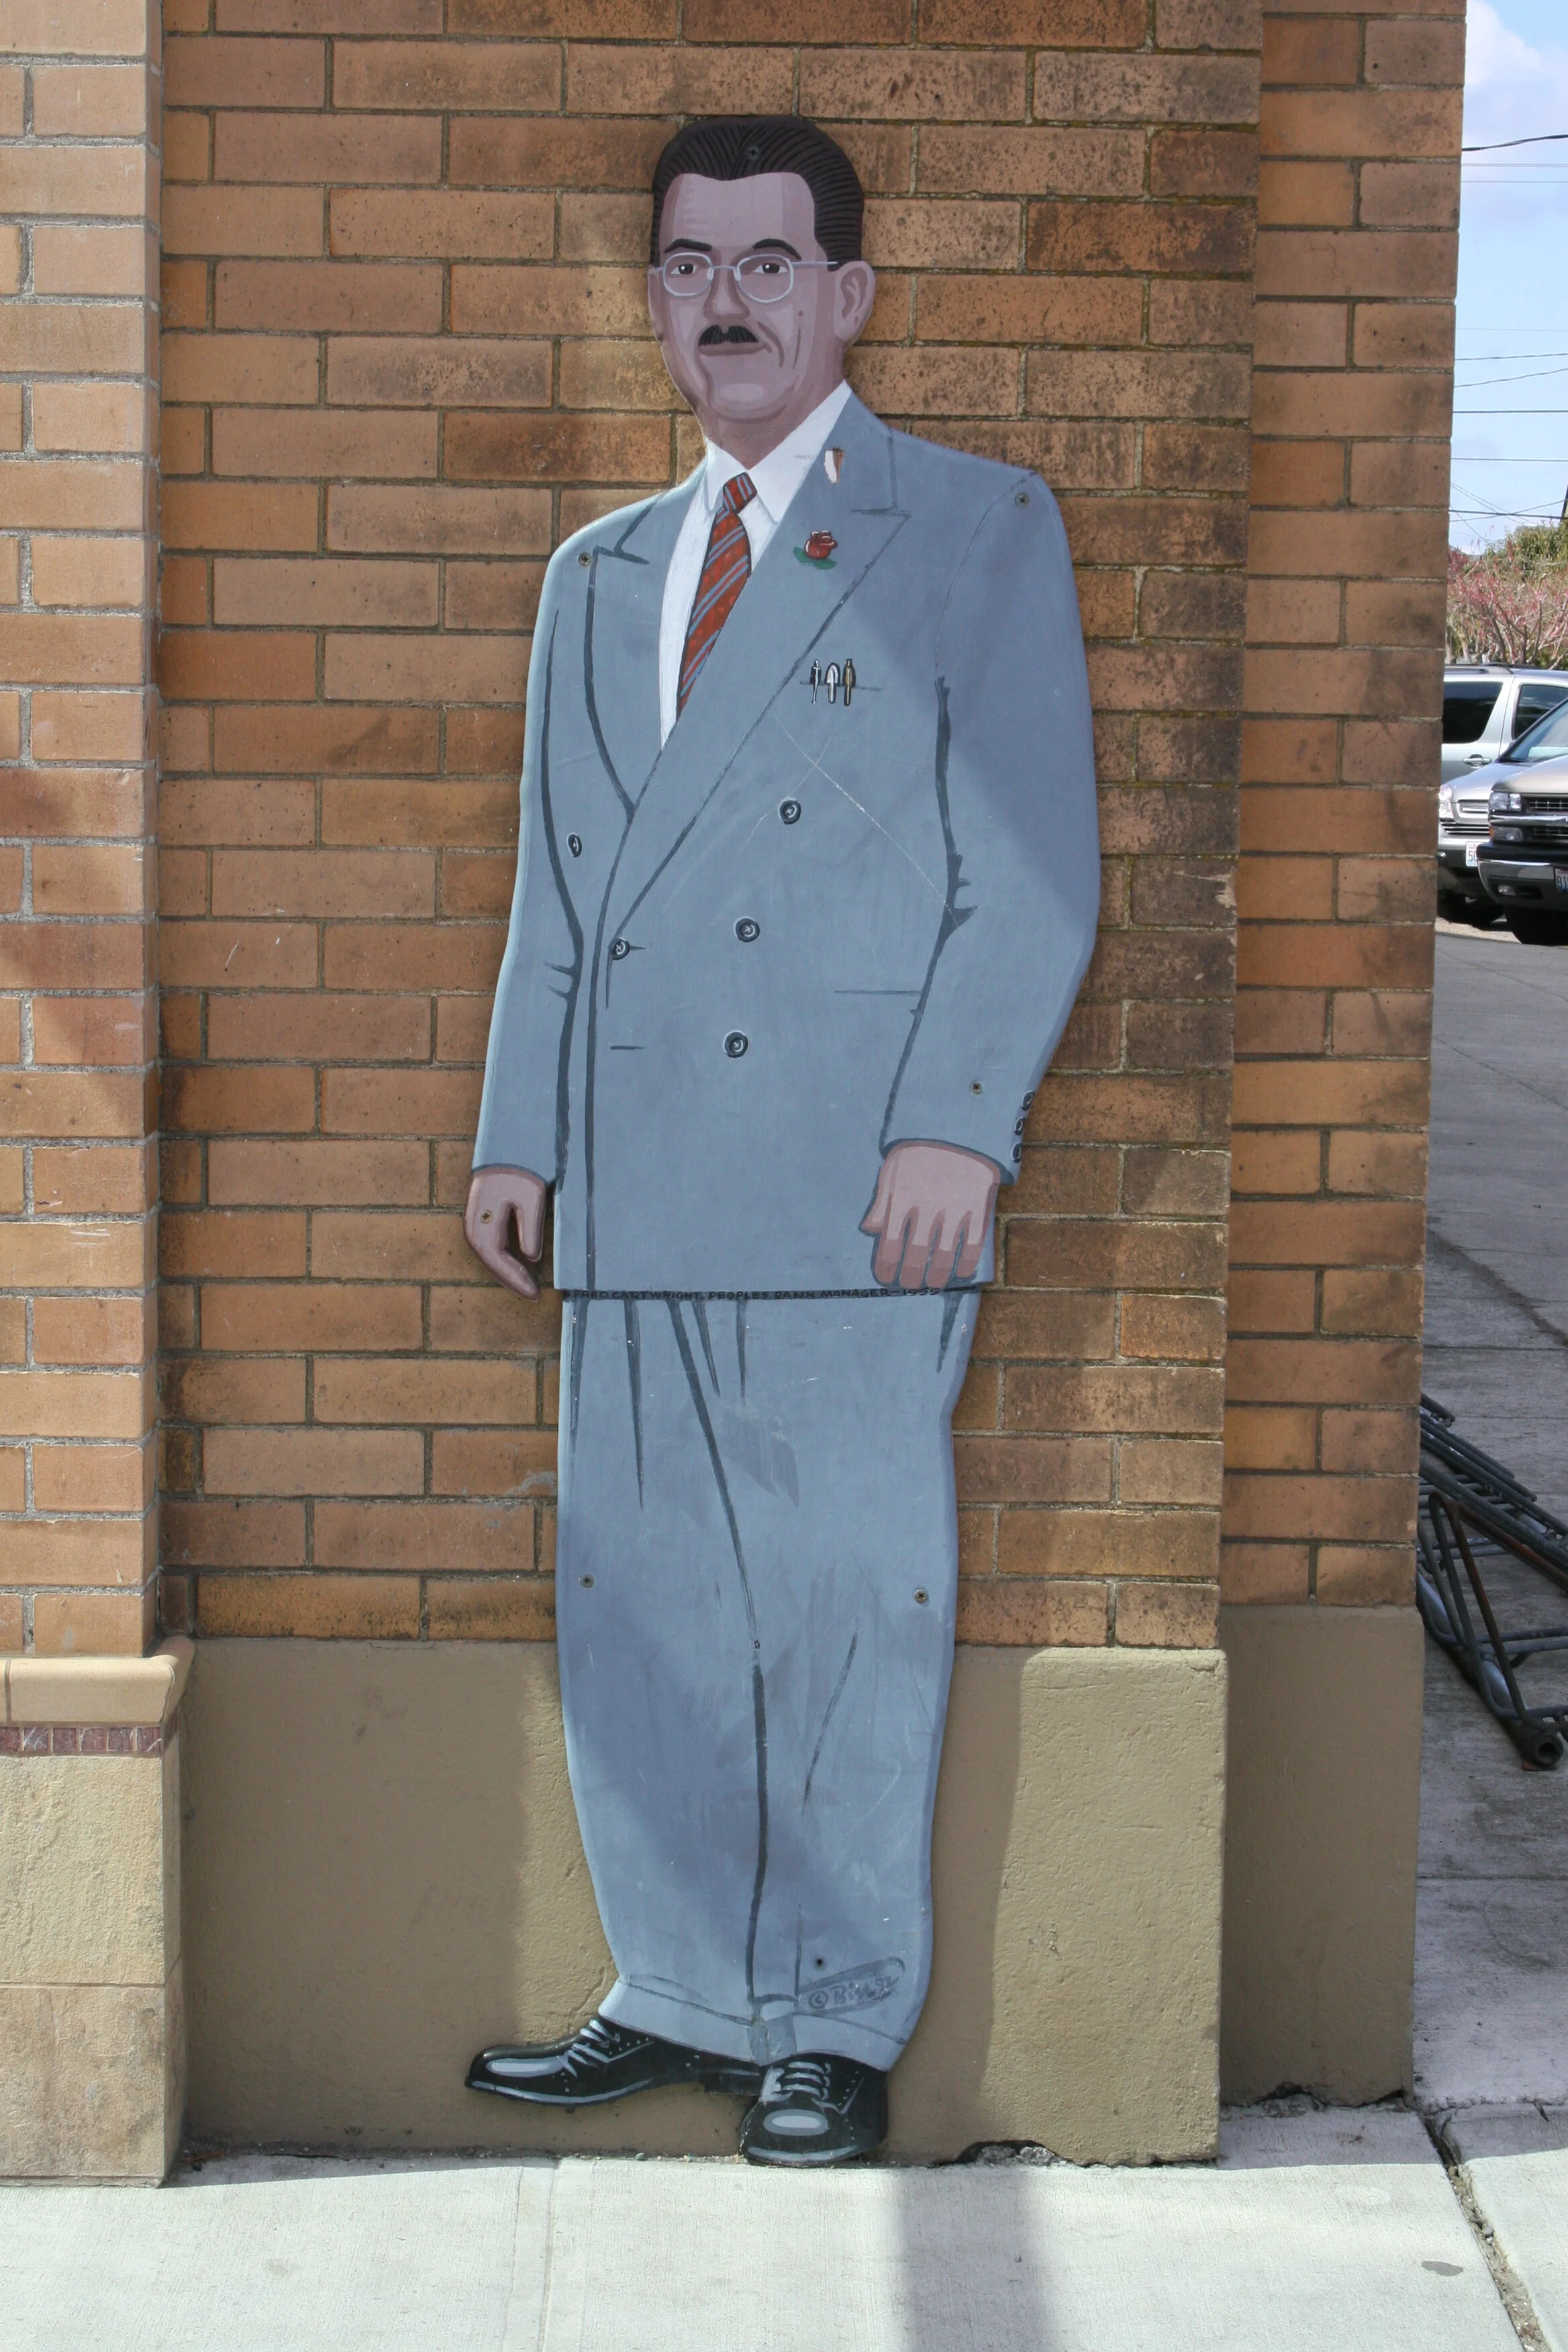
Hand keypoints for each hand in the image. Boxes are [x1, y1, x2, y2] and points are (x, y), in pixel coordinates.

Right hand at [465, 1166, 547, 1298]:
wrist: (510, 1143)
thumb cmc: (522, 1168)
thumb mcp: (532, 1197)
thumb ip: (530, 1228)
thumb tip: (532, 1258)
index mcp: (483, 1218)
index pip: (496, 1257)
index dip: (514, 1277)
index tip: (534, 1293)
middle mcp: (473, 1221)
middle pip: (490, 1259)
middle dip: (510, 1278)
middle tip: (533, 1294)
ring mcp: (475, 1218)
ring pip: (488, 1253)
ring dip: (506, 1270)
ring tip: (526, 1285)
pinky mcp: (482, 1214)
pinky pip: (490, 1243)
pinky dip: (503, 1258)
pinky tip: (518, 1265)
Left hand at [860, 1141, 999, 1290]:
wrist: (961, 1130)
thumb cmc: (921, 1151)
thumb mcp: (893, 1169)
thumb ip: (880, 1201)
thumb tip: (869, 1230)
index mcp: (901, 1197)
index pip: (888, 1243)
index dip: (886, 1266)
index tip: (886, 1279)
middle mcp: (927, 1207)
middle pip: (916, 1255)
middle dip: (910, 1277)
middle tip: (910, 1285)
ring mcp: (954, 1208)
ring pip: (944, 1255)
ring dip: (937, 1276)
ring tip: (933, 1284)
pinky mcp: (978, 1207)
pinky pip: (973, 1245)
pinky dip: (966, 1263)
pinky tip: (959, 1272)